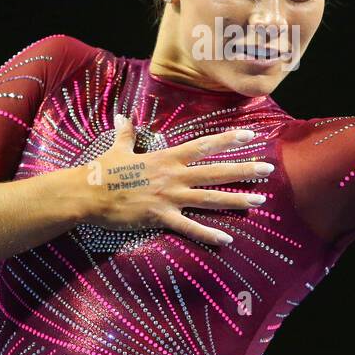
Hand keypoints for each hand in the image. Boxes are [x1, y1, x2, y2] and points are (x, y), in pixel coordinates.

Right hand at [81, 113, 273, 244]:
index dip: (228, 140)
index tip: (250, 135)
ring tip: (259, 200)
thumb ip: (126, 133)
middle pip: (216, 171)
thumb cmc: (102, 170)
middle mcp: (174, 176)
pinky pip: (189, 227)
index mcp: (166, 158)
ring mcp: (169, 197)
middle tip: (268, 169)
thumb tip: (122, 116)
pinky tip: (227, 238)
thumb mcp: (117, 148)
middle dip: (244, 170)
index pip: (203, 145)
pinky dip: (209, 234)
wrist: (86, 194)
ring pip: (210, 198)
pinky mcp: (161, 217)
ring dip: (236, 199)